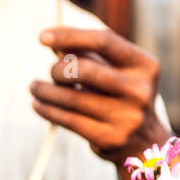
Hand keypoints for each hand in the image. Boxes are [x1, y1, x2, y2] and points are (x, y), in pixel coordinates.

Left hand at [29, 27, 171, 179]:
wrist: (144, 143)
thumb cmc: (122, 97)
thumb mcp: (116, 72)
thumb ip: (90, 55)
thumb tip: (56, 44)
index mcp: (145, 65)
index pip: (104, 41)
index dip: (70, 36)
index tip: (42, 36)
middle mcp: (139, 90)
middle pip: (86, 70)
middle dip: (59, 69)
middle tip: (50, 72)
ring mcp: (126, 117)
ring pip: (72, 98)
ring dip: (46, 91)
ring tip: (34, 87)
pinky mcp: (110, 138)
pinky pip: (69, 120)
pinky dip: (48, 110)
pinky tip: (38, 104)